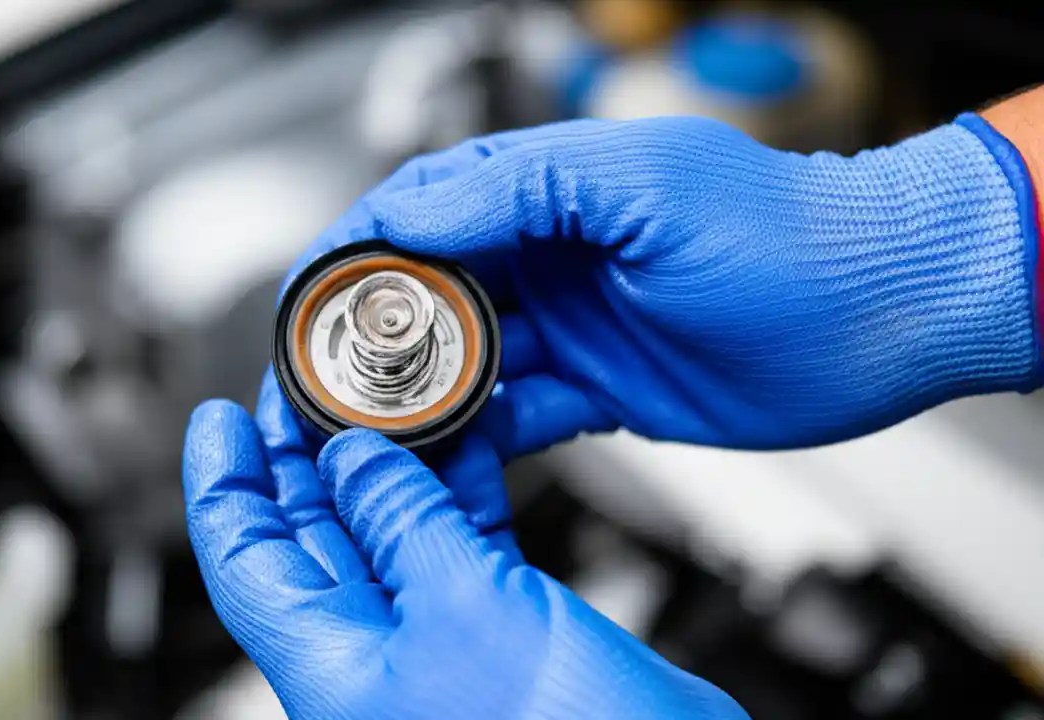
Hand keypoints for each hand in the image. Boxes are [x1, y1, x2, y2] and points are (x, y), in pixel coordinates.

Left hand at [183, 399, 748, 718]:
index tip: (220, 417)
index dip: (223, 483)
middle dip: (301, 454)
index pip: (243, 559)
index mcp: (334, 662)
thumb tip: (354, 457)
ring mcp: (439, 641)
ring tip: (379, 393)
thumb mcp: (463, 606)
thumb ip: (401, 521)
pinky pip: (457, 545)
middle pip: (309, 538)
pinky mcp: (501, 631)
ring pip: (388, 533)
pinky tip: (465, 439)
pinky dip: (458, 488)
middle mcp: (376, 654)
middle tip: (303, 381)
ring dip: (385, 462)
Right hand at [278, 113, 1040, 450]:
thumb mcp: (642, 185)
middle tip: (323, 371)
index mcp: (550, 187)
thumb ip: (519, 187)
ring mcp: (572, 323)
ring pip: (463, 357)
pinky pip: (516, 413)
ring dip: (415, 390)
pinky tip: (450, 452)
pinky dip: (477, 434)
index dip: (359, 247)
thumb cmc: (782, 233)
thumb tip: (408, 216)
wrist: (877, 315)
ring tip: (370, 422)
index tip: (313, 291)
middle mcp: (551, 252)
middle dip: (370, 327)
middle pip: (428, 287)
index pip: (422, 206)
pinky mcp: (598, 387)